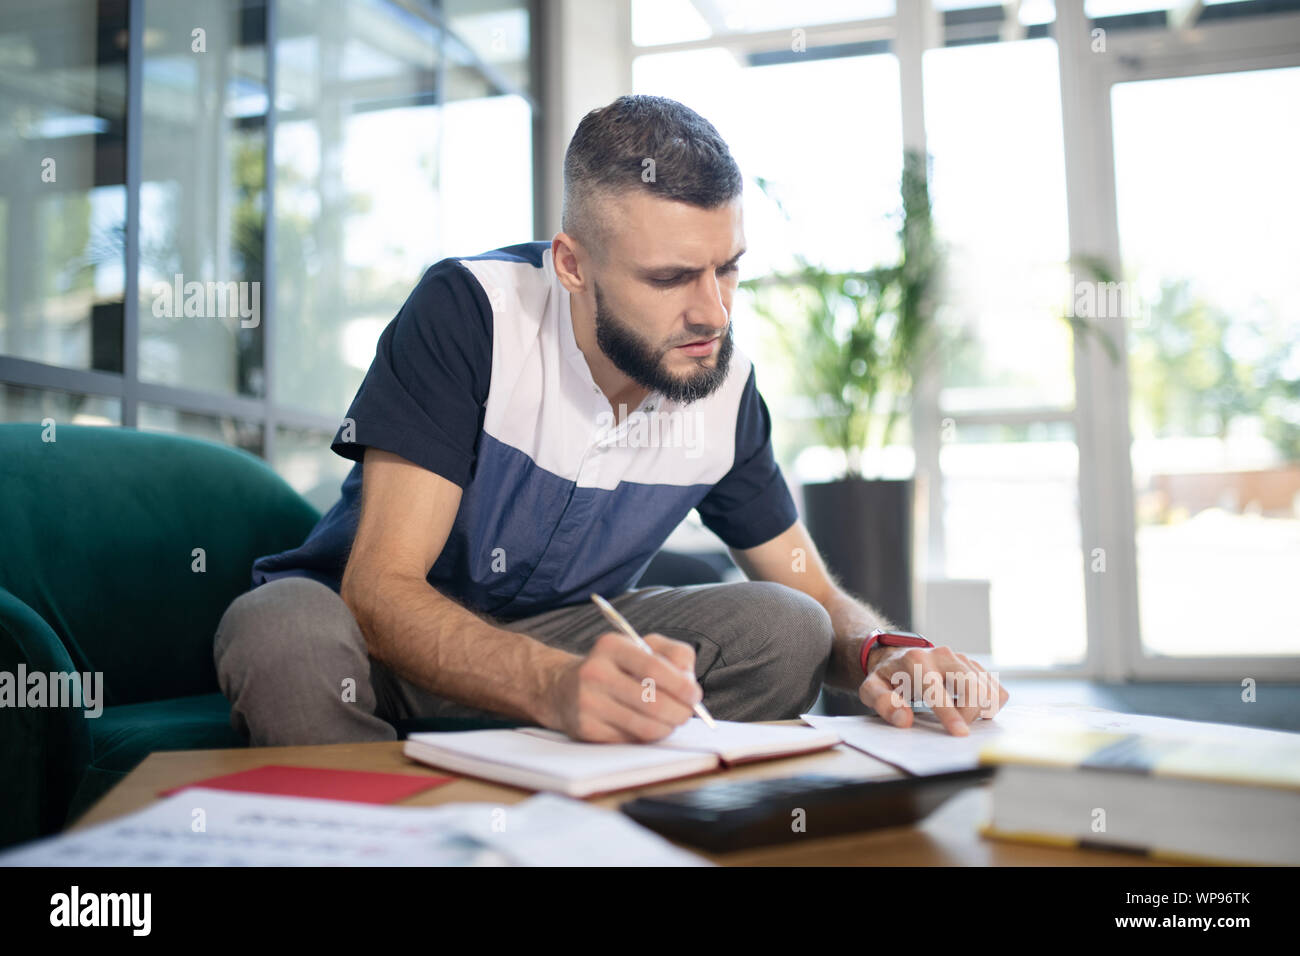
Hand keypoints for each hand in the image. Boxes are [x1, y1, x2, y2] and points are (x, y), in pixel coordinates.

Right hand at [543, 631, 702, 742]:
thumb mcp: (642, 647)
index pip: (653, 668)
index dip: (681, 685)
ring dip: (667, 727)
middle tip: (687, 713)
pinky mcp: (586, 729)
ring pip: (645, 726)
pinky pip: (631, 740)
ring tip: (670, 720)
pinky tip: (645, 725)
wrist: (565, 688)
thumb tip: (689, 680)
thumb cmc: (616, 667)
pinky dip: (646, 736)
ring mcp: (588, 703)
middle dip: (680, 712)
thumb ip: (674, 654)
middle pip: (653, 702)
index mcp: (611, 646)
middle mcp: (595, 673)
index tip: (695, 695)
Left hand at [858, 644, 1008, 735]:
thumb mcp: (871, 689)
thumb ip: (883, 703)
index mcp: (917, 661)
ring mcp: (962, 659)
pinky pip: (996, 689)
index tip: (960, 734)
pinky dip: (989, 704)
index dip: (950, 714)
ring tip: (956, 712)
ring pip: (988, 690)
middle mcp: (943, 655)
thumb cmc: (886, 678)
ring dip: (979, 710)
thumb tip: (904, 720)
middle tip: (955, 725)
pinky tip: (968, 707)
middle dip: (969, 714)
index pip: (937, 690)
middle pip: (973, 688)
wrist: (897, 655)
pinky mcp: (974, 666)